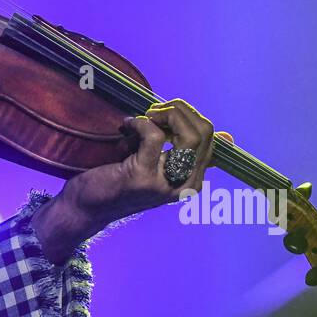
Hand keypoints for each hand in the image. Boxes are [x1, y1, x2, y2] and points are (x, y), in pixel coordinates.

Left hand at [32, 100, 231, 263]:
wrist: (88, 206)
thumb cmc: (121, 180)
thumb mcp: (159, 164)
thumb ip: (185, 150)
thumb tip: (229, 137)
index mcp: (194, 180)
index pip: (211, 137)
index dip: (188, 115)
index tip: (163, 113)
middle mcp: (186, 185)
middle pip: (204, 132)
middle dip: (180, 110)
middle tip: (154, 111)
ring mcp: (167, 184)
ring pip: (189, 135)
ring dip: (165, 115)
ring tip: (144, 117)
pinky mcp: (144, 177)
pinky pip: (154, 136)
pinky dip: (140, 123)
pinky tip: (126, 126)